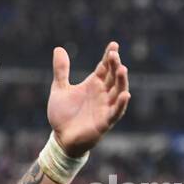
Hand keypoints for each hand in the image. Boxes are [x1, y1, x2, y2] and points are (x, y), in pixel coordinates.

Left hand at [47, 42, 130, 157]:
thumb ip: (61, 70)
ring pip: (118, 91)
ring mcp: (105, 107)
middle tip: (114, 55)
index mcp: (93, 84)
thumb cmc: (63, 114)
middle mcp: (102, 93)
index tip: (113, 45)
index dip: (109, 56)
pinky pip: (116, 112)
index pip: (105, 67)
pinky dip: (121, 104)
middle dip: (115, 66)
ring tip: (122, 69)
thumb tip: (58, 48)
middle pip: (113, 77)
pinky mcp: (105, 121)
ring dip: (121, 81)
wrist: (61, 138)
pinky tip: (125, 95)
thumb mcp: (59, 90)